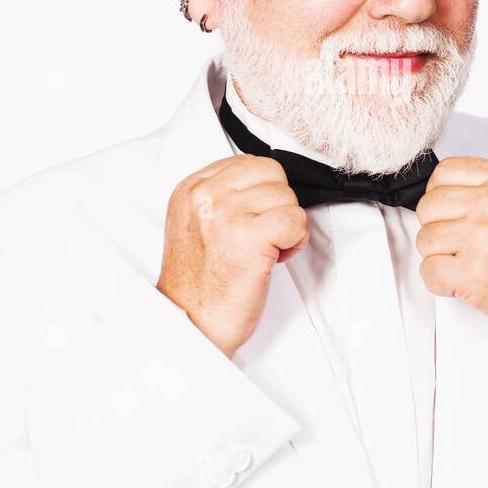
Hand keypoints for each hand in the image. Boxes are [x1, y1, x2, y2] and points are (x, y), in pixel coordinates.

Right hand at [157, 155, 308, 359]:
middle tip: (263, 236)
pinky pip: (296, 219)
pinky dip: (296, 241)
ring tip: (266, 250)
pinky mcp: (249, 236)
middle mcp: (205, 196)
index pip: (247, 162)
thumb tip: (263, 184)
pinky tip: (276, 258)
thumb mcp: (195, 225)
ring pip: (287, 196)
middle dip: (277, 204)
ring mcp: (226, 213)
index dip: (262, 192)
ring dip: (287, 226)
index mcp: (191, 189)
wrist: (192, 324)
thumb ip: (221, 197)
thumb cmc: (199, 284)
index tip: (252, 221)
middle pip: (271, 172)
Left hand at [414, 156, 487, 361]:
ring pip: (424, 239)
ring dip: (439, 257)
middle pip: (428, 206)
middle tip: (461, 246)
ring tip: (468, 265)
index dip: (440, 196)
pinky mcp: (472, 273)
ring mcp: (481, 237)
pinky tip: (463, 283)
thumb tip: (441, 190)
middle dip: (438, 228)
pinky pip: (427, 270)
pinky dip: (440, 283)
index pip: (444, 173)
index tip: (451, 214)